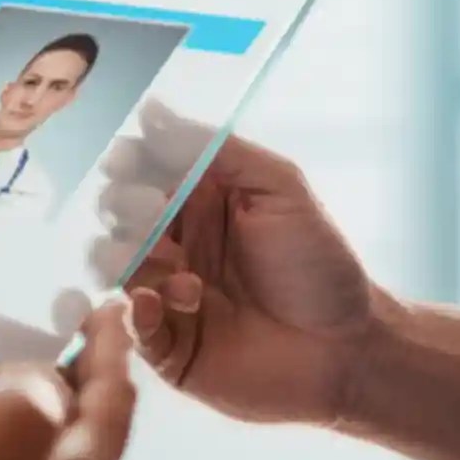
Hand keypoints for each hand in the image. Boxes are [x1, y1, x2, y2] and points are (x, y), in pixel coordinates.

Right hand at [98, 100, 376, 423]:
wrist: (346, 349)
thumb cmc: (318, 264)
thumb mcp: (279, 189)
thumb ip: (218, 150)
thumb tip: (152, 110)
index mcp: (198, 203)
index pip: (141, 171)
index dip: (126, 164)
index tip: (125, 163)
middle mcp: (175, 244)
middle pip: (118, 217)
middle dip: (123, 209)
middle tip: (152, 214)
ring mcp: (167, 296)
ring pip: (113, 267)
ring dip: (129, 259)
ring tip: (170, 268)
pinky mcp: (167, 346)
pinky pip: (130, 325)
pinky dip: (137, 312)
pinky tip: (161, 303)